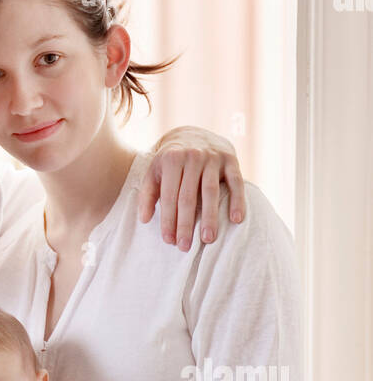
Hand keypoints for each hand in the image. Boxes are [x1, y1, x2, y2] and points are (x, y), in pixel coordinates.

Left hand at [139, 126, 245, 249]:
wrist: (192, 133)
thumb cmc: (170, 161)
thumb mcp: (154, 172)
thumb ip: (148, 195)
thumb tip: (144, 220)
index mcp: (171, 160)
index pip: (169, 196)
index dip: (168, 219)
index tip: (169, 241)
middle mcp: (192, 157)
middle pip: (188, 197)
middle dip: (186, 224)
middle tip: (185, 247)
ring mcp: (213, 158)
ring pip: (211, 192)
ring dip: (210, 217)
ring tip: (208, 239)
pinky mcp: (231, 159)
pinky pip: (236, 182)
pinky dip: (237, 201)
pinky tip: (236, 220)